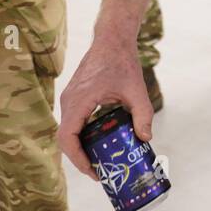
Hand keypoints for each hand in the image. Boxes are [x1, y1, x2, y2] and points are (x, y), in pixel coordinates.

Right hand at [58, 32, 154, 182]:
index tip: (93, 170)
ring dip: (80, 148)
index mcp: (79, 100)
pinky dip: (82, 136)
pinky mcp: (73, 97)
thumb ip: (142, 115)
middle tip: (99, 171)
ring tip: (100, 160)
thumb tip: (145, 138)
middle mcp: (69, 101)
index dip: (77, 159)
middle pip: (65, 139)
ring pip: (68, 131)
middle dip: (80, 158)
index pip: (67, 138)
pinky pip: (72, 122)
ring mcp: (69, 98)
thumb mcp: (136, 90)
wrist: (112, 39)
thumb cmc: (122, 61)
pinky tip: (99, 142)